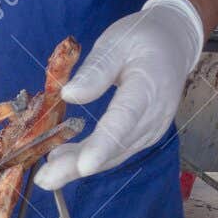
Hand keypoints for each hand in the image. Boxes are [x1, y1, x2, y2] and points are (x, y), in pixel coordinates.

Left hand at [35, 0, 204, 190]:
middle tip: (44, 178)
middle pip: (115, 145)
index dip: (103, 144)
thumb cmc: (142, 38)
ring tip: (46, 176)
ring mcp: (151, 129)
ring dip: (78, 167)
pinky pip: (115, 152)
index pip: (125, 119)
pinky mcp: (143, 136)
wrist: (173, 45)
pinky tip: (62, 163)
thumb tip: (69, 95)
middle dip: (79, 165)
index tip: (84, 166)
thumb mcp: (116, 41)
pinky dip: (89, 159)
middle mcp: (154, 115)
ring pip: (113, 154)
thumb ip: (96, 69)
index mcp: (148, 86)